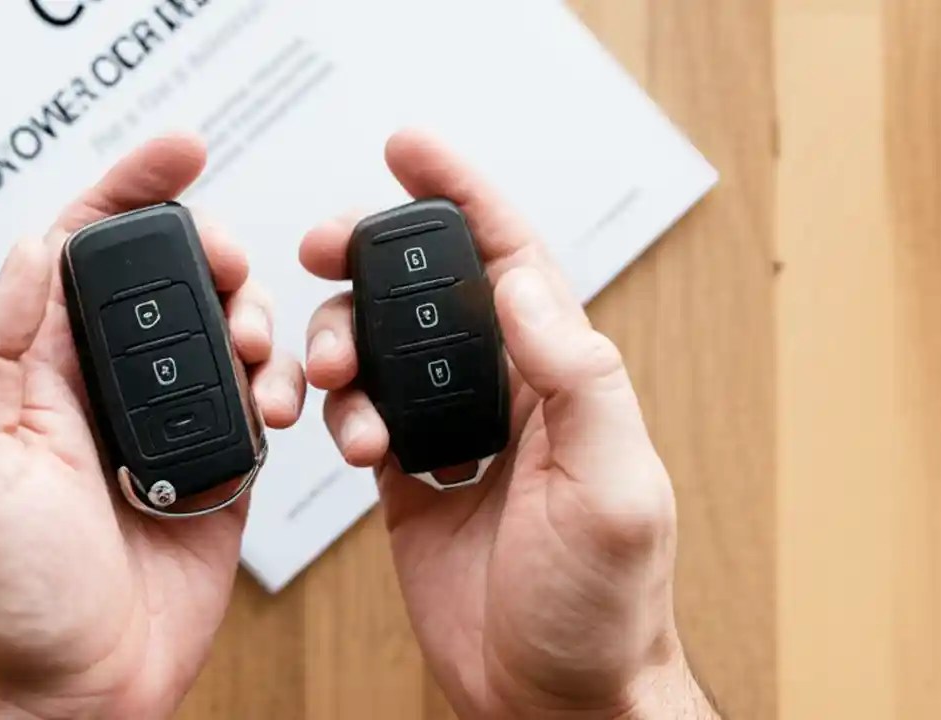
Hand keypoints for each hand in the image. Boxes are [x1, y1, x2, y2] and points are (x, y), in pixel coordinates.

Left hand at [0, 135, 305, 718]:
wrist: (77, 689)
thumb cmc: (7, 595)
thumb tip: (30, 249)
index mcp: (34, 368)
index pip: (82, 249)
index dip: (131, 188)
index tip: (182, 152)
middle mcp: (102, 386)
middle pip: (168, 275)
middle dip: (213, 250)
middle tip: (234, 266)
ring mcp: (165, 423)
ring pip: (225, 329)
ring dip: (255, 317)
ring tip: (258, 350)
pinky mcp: (218, 464)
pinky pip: (262, 399)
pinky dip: (283, 385)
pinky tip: (278, 402)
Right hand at [300, 131, 714, 718]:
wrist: (554, 698)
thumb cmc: (604, 609)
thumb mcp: (615, 488)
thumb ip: (576, 379)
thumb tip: (525, 283)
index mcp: (563, 379)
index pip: (511, 259)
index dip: (462, 195)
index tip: (409, 152)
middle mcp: (508, 395)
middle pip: (428, 290)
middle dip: (372, 255)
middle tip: (325, 245)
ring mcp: (455, 435)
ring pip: (381, 349)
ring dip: (344, 346)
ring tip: (333, 382)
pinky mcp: (412, 479)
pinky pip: (361, 417)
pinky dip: (339, 415)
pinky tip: (348, 442)